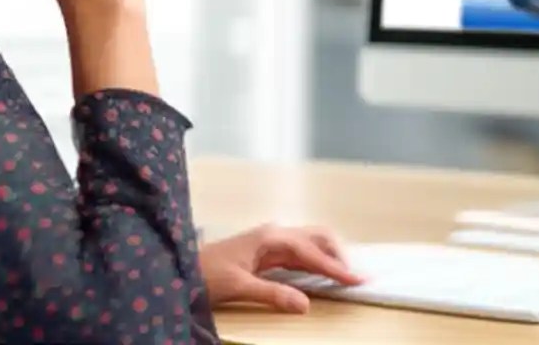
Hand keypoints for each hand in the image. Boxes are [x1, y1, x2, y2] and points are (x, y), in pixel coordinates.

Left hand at [200, 224, 364, 313]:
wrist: (180, 267)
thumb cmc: (205, 274)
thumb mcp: (238, 287)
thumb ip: (272, 293)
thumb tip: (304, 304)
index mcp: (270, 237)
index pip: (311, 251)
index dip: (336, 267)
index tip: (356, 279)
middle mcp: (274, 233)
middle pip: (317, 237)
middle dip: (339, 255)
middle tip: (357, 277)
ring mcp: (271, 240)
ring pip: (311, 243)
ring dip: (330, 257)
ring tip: (347, 275)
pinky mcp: (268, 251)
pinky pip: (300, 253)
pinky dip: (317, 262)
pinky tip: (324, 273)